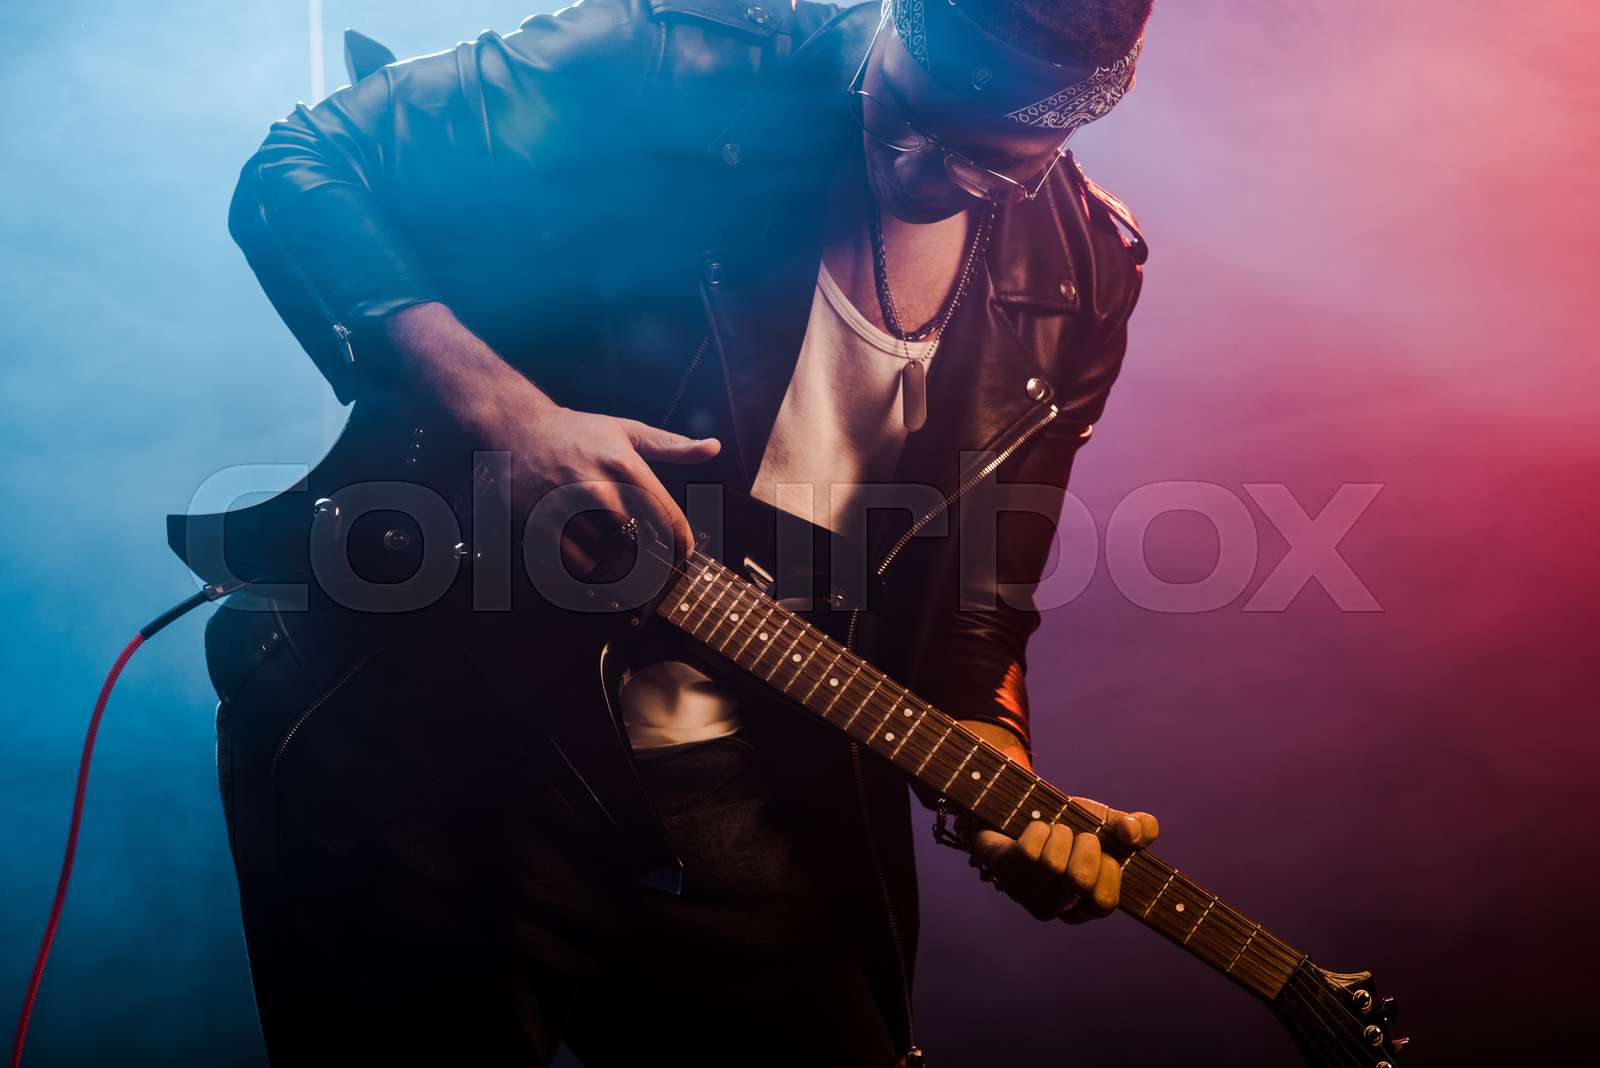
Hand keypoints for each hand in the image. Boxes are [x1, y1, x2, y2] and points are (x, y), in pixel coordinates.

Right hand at [383, 302, 719, 571]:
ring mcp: (568, 508)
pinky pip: (574, 563)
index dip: (681, 541)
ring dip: (624, 574)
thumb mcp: (627, 431)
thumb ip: (672, 444)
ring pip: (607, 556)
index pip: (665, 514)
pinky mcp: (542, 523)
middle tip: (661, 574)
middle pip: (640, 541)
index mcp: (624, 464)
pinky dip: (591, 576)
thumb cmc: (577, 431)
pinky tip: (601, 577)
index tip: (685, 553)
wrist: (516, 428)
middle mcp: (598, 486)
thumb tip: (713, 447)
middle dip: (655, 562)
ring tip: (633, 582)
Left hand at [970, 798, 1158, 922]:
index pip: (1104, 901)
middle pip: (1079, 881)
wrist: (1027, 808)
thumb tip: (1132, 832)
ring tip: (1057, 831)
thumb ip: (1140, 828)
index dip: (1108, 868)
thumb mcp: (1112, 824)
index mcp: (1087, 906)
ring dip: (1060, 834)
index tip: (1102, 848)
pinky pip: (1027, 851)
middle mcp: (1056, 908)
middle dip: (1085, 845)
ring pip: (1052, 864)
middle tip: (1079, 836)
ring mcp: (1026, 894)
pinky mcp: (1003, 872)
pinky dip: (1039, 829)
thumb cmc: (1073, 825)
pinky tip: (1037, 829)